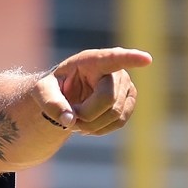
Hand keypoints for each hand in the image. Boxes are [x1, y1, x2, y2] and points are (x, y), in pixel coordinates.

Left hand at [33, 47, 152, 135]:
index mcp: (92, 60)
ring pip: (115, 114)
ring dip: (91, 124)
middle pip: (108, 99)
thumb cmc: (54, 87)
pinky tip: (87, 124)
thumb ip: (50, 103)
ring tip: (76, 119)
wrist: (65, 96)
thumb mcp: (42, 91)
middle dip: (85, 114)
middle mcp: (115, 70)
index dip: (130, 59)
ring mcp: (126, 86)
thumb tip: (70, 120)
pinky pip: (119, 122)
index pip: (113, 58)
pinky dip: (99, 129)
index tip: (146, 59)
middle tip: (69, 116)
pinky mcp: (129, 102)